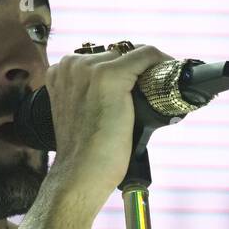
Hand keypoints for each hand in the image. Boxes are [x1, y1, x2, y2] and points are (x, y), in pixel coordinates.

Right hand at [41, 44, 176, 209]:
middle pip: (119, 54)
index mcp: (60, 71)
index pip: (103, 57)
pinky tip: (167, 81)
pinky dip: (161, 65)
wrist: (80, 174)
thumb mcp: (79, 112)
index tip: (141, 86)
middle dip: (136, 72)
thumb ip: (90, 94)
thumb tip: (124, 89)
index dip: (126, 71)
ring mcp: (90, 68)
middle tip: (150, 96)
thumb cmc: (84, 152)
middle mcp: (72, 64)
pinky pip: (146, 56)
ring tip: (157, 95)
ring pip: (134, 55)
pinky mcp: (109, 76)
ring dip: (149, 71)